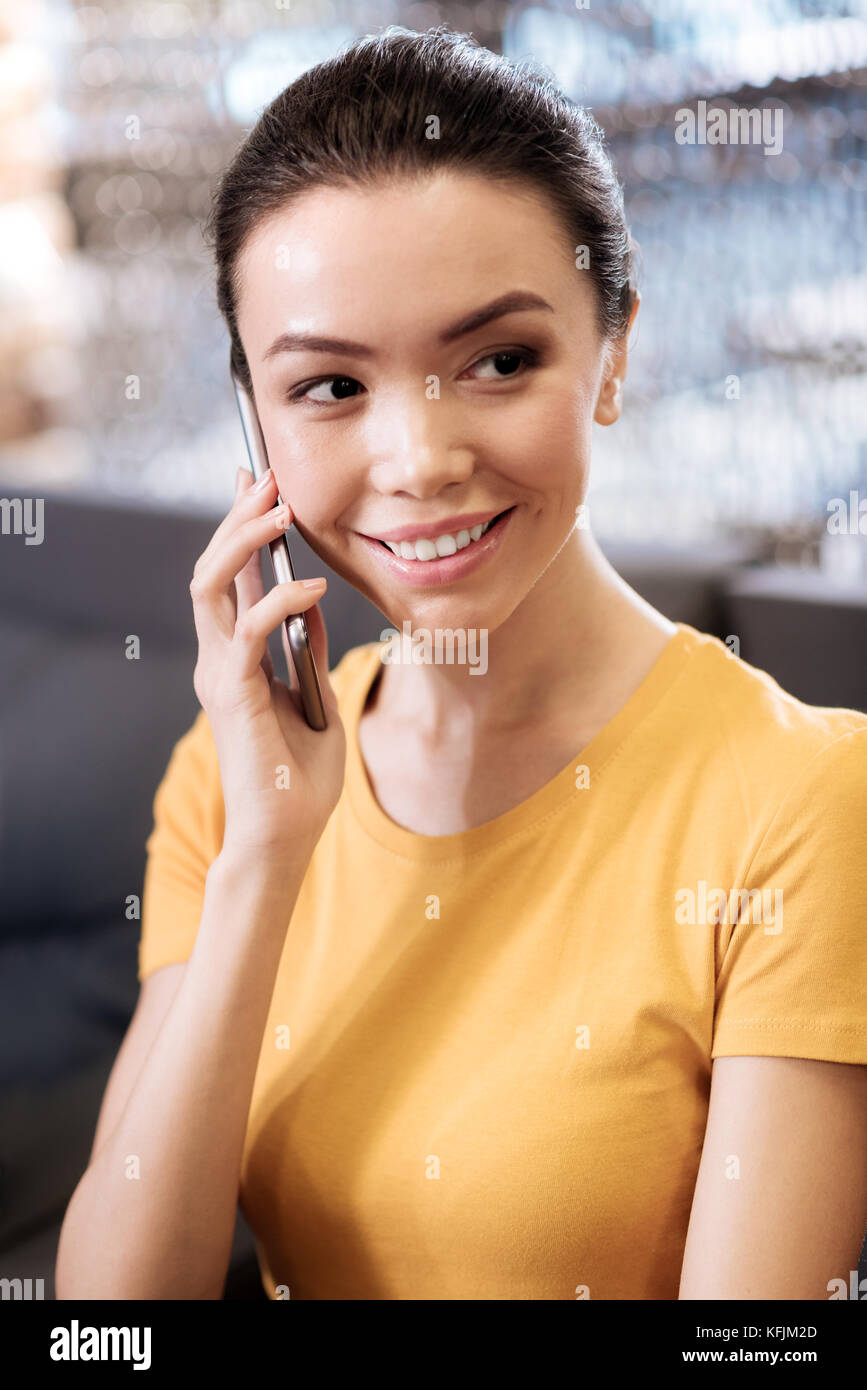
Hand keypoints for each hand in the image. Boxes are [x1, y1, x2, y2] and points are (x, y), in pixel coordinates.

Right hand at [189, 466, 346, 860]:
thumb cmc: (301, 781)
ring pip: (212, 586)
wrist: (284, 837)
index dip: (239, 527)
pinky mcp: (233, 694)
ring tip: (278, 508)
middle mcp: (218, 659)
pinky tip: (313, 587)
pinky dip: (278, 602)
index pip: (231, 579)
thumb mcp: (316, 699)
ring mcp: (220, 674)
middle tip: (267, 475)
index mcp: (235, 659)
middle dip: (238, 517)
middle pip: (213, 569)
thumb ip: (307, 650)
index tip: (257, 481)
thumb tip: (311, 600)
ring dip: (244, 541)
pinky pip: (248, 631)